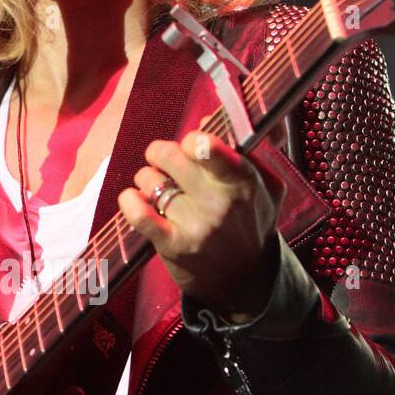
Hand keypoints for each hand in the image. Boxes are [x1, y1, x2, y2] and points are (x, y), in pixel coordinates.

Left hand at [118, 125, 285, 321]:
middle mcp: (220, 203)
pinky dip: (129, 201)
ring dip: (148, 179)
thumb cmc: (251, 221)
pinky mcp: (174, 246)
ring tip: (156, 186)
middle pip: (170, 156)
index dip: (190, 140)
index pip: (206, 147)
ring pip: (151, 182)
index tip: (188, 145)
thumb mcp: (264, 184)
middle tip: (162, 160)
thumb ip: (241, 149)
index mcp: (243, 181)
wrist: (246, 279)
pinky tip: (131, 198)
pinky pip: (139, 216)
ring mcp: (197, 226)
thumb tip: (210, 116)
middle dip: (161, 153)